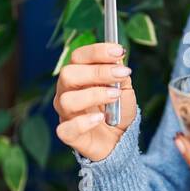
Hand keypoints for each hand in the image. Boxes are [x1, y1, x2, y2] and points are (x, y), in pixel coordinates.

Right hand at [53, 42, 136, 161]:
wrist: (120, 139)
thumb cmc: (118, 110)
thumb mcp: (124, 89)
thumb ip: (119, 74)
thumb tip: (117, 57)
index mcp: (78, 75)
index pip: (78, 57)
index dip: (98, 51)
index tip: (120, 51)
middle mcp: (67, 91)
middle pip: (68, 74)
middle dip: (97, 72)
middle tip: (121, 74)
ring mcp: (66, 113)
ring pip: (67, 100)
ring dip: (94, 95)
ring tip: (114, 96)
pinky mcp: (69, 135)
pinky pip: (66, 129)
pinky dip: (83, 123)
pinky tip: (100, 118)